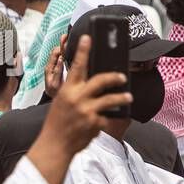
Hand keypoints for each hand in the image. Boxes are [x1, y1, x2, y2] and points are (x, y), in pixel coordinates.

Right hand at [28, 35, 130, 183]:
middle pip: (101, 80)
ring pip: (111, 99)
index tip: (89, 38)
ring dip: (122, 97)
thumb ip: (75, 92)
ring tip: (128, 97)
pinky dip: (106, 119)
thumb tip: (93, 85)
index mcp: (67, 90)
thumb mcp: (62, 102)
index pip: (77, 66)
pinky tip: (103, 121)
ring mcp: (87, 111)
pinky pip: (106, 117)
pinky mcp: (95, 123)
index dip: (84, 50)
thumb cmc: (57, 123)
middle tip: (122, 76)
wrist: (55, 145)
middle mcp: (77, 98)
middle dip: (114, 76)